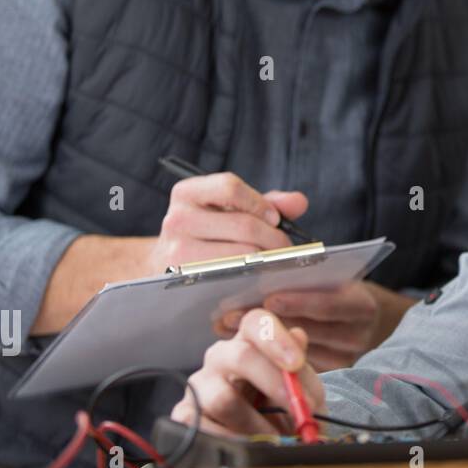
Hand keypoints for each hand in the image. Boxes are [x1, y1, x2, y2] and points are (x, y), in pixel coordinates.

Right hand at [148, 172, 308, 272]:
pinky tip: (258, 277)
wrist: (168, 264)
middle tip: (287, 249)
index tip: (275, 219)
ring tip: (276, 263)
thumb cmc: (210, 233)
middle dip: (275, 238)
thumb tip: (298, 202)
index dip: (259, 203)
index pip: (230, 187)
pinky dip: (251, 278)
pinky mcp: (182, 281)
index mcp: (188, 192)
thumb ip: (268, 203)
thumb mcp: (232, 210)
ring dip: (267, 260)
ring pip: (240, 255)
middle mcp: (176, 219)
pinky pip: (229, 278)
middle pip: (243, 225)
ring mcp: (175, 251)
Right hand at [172, 308, 325, 437]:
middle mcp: (221, 357)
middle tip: (297, 409)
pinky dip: (230, 440)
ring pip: (222, 398)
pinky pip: (201, 427)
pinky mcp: (185, 414)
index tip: (296, 363)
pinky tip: (246, 444)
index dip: (276, 339)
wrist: (272, 443)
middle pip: (240, 356)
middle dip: (273, 383)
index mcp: (251, 341)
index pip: (256, 322)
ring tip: (273, 437)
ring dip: (255, 423)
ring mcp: (200, 384)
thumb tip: (298, 338)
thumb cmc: (287, 409)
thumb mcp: (303, 389)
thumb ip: (301, 366)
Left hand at [215, 281, 381, 371]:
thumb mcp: (334, 282)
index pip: (331, 304)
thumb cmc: (341, 293)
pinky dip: (270, 356)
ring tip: (229, 328)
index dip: (299, 302)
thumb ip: (307, 281)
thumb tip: (263, 282)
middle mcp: (357, 335)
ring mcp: (345, 359)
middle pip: (311, 331)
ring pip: (300, 351)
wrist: (366, 323)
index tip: (269, 299)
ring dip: (262, 340)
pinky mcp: (331, 374)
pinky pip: (298, 366)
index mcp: (362, 305)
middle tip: (233, 314)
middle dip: (270, 322)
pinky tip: (243, 345)